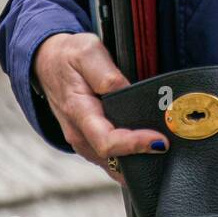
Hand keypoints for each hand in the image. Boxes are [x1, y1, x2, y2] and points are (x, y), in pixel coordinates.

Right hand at [32, 32, 167, 183]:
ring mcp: (82, 141)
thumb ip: (106, 73)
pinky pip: (109, 159)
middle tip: (171, 149)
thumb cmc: (69, 55)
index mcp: (79, 111)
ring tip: (164, 154)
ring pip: (111, 164)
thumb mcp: (87, 52)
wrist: (46, 62)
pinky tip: (146, 151)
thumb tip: (126, 91)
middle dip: (142, 158)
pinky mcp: (87, 141)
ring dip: (136, 162)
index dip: (134, 145)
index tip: (160, 141)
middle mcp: (79, 134)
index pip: (107, 141)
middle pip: (113, 159)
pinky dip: (128, 159)